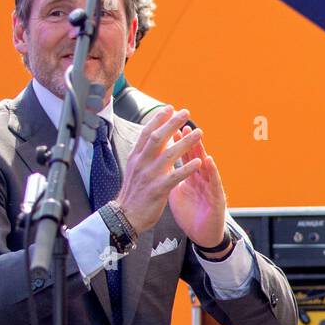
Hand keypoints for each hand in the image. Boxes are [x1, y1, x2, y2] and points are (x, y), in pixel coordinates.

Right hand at [115, 106, 203, 235]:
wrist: (125, 216)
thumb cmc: (134, 193)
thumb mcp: (135, 169)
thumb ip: (145, 155)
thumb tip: (157, 140)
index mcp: (136, 157)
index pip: (147, 132)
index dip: (158, 119)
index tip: (169, 108)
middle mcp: (141, 163)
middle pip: (158, 137)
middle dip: (172, 123)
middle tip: (186, 113)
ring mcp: (149, 176)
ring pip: (168, 154)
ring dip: (185, 142)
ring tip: (199, 133)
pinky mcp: (158, 190)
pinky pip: (175, 177)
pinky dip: (187, 168)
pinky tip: (198, 162)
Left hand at [167, 131, 228, 248]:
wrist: (203, 237)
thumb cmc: (191, 216)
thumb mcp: (175, 194)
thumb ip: (169, 179)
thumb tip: (157, 167)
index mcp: (190, 178)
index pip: (182, 156)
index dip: (175, 142)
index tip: (167, 127)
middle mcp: (201, 179)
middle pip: (194, 156)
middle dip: (188, 139)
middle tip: (182, 122)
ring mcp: (210, 188)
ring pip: (205, 165)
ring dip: (201, 150)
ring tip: (197, 135)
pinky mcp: (218, 199)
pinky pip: (214, 183)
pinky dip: (211, 171)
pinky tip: (208, 161)